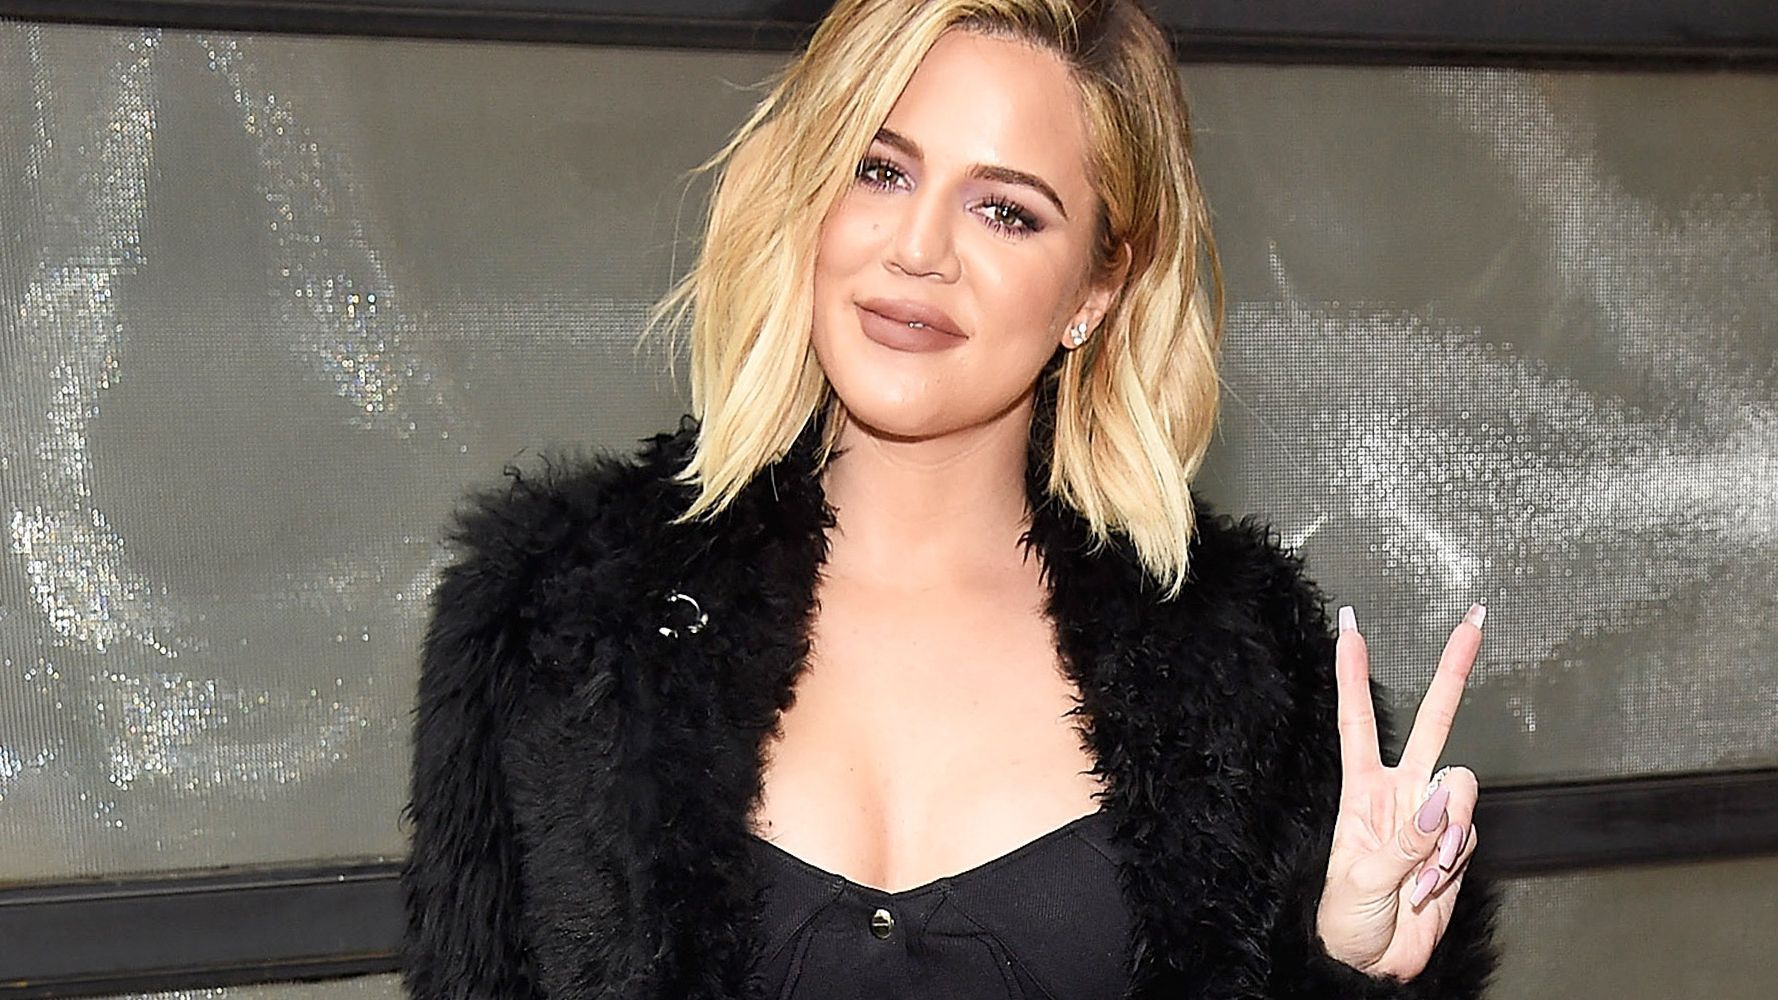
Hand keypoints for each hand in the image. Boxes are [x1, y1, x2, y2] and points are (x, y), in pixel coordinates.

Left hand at [1314, 603, 1484, 980]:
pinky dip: (1453, 862)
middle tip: (1473, 623)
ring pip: (1463, 792)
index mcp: (1362, 791)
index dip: (1354, 675)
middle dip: (1453, 671)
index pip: (1358, 720)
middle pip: (1432, 721)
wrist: (1371, 964)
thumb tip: (1439, 801)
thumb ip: (1404, 840)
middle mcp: (1401, 793)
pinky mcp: (1455, 846)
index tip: (1351, 628)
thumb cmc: (1346, 922)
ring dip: (1447, 836)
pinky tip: (1430, 886)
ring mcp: (1432, 818)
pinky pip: (1470, 837)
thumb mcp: (1359, 880)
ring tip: (1418, 878)